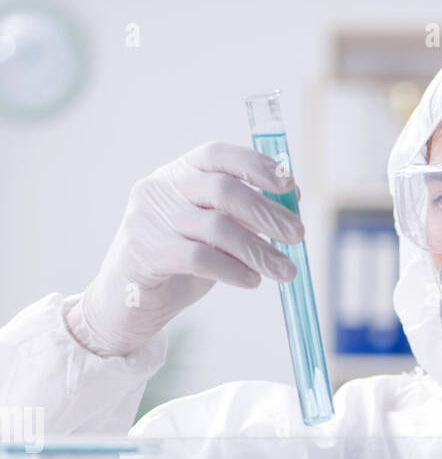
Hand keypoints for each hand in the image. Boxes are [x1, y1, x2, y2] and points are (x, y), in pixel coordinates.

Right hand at [68, 142, 304, 356]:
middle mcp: (160, 188)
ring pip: (216, 228)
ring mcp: (149, 219)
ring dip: (259, 250)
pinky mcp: (145, 253)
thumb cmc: (176, 262)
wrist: (125, 302)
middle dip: (267, 213)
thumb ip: (239, 216)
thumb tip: (291, 206)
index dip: (256, 165)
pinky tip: (252, 281)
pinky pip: (200, 258)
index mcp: (177, 173)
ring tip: (285, 271)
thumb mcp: (210, 232)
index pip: (217, 155)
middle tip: (298, 236)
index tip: (290, 186)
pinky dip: (234, 270)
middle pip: (223, 190)